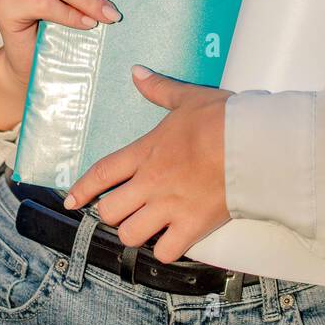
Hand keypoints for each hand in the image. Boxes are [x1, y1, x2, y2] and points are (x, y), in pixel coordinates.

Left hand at [65, 68, 233, 262]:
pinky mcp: (193, 226)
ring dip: (136, 233)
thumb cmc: (221, 118)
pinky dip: (167, 250)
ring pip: (131, 235)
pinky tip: (173, 239)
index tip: (71, 201)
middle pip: (109, 212)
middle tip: (125, 210)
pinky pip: (166, 252)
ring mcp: (170, 207)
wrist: (253, 144)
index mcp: (146, 152)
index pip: (101, 173)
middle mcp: (151, 183)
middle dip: (112, 214)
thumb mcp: (187, 98)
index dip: (82, 189)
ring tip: (147, 226)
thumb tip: (137, 72)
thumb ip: (158, 89)